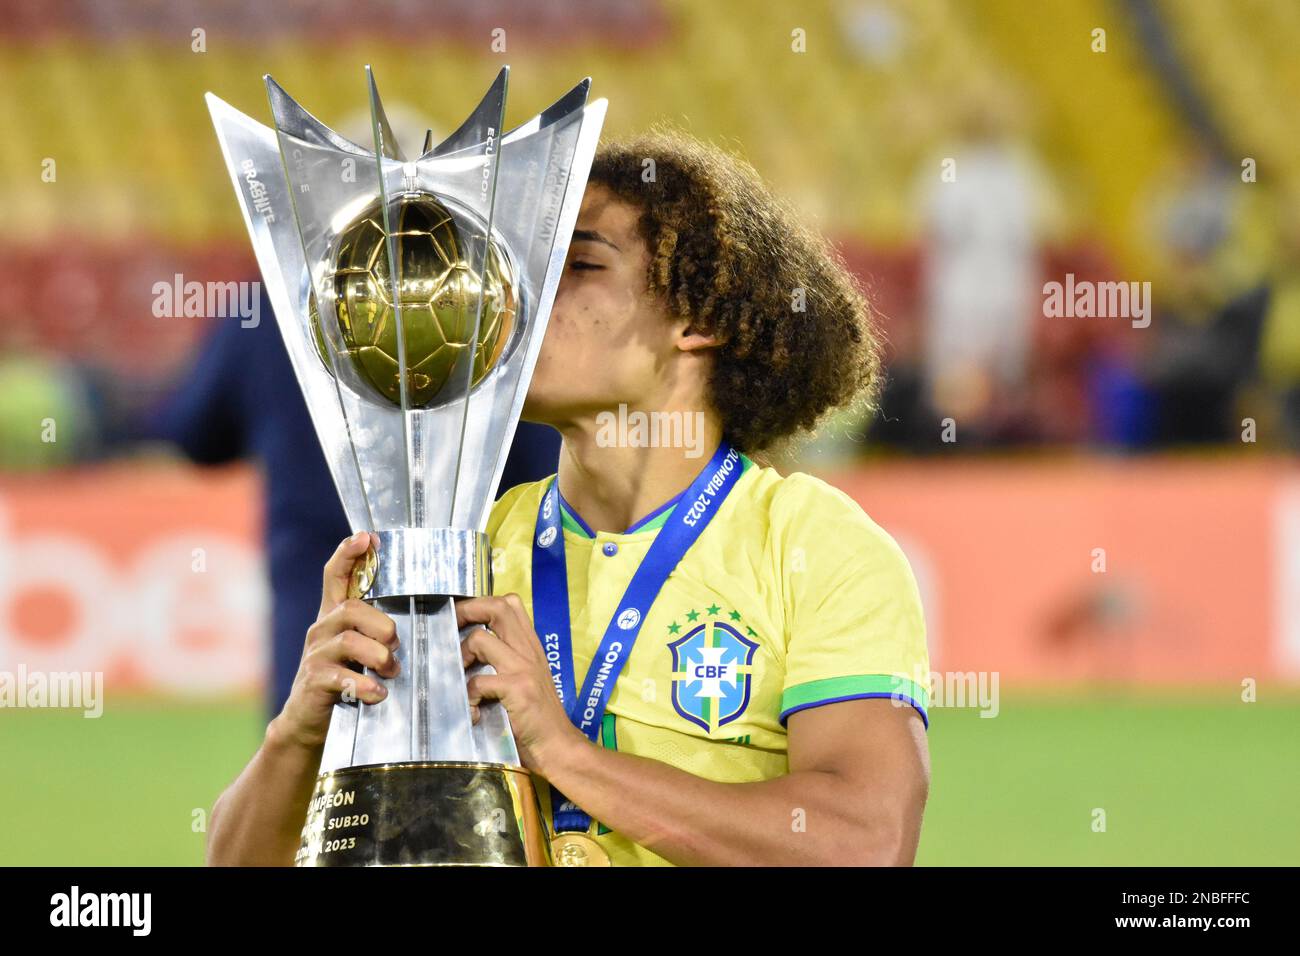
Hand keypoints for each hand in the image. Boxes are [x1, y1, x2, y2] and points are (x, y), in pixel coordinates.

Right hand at [272, 532, 399, 749]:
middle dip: (382, 626)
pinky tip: (378, 694)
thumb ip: (376, 632)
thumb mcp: (359, 651)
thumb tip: (417, 618)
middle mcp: (321, 631)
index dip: (348, 554)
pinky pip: (341, 677)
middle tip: (396, 648)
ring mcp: (314, 656)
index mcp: (334, 617)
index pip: (335, 576)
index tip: (366, 537)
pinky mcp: (313, 683)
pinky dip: (365, 685)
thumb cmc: (344, 682)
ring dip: (379, 656)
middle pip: (351, 609)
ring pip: (348, 640)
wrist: (308, 722)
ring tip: (391, 673)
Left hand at [457, 594, 589, 776]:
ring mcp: (524, 668)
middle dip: (467, 611)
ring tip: (461, 678)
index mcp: (531, 646)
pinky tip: (473, 712)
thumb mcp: (528, 681)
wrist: (560, 747)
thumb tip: (471, 654)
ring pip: (480, 639)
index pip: (509, 604)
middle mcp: (529, 651)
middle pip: (498, 607)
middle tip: (450, 629)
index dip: (480, 603)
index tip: (462, 617)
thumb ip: (508, 663)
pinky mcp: (518, 689)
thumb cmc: (540, 719)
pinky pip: (478, 681)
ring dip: (461, 657)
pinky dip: (468, 696)